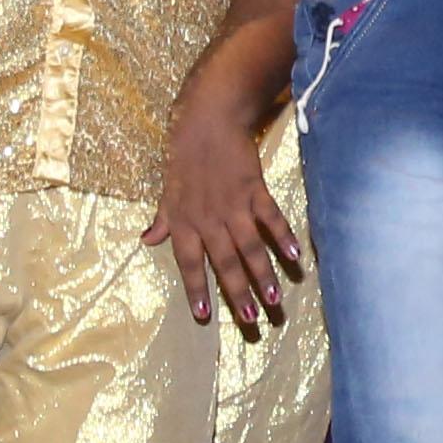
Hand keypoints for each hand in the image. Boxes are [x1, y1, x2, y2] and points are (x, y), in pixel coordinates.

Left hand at [145, 112, 305, 332]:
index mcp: (184, 222)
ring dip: (263, 274)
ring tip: (274, 300)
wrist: (207, 121)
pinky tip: (295, 256)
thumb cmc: (184, 156)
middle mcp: (208, 219)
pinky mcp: (255, 190)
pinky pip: (271, 218)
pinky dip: (283, 237)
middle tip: (250, 320)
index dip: (197, 290)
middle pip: (225, 262)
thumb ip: (162, 220)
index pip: (190, 264)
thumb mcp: (167, 191)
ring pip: (250, 247)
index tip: (204, 316)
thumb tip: (147, 240)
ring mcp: (233, 205)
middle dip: (238, 293)